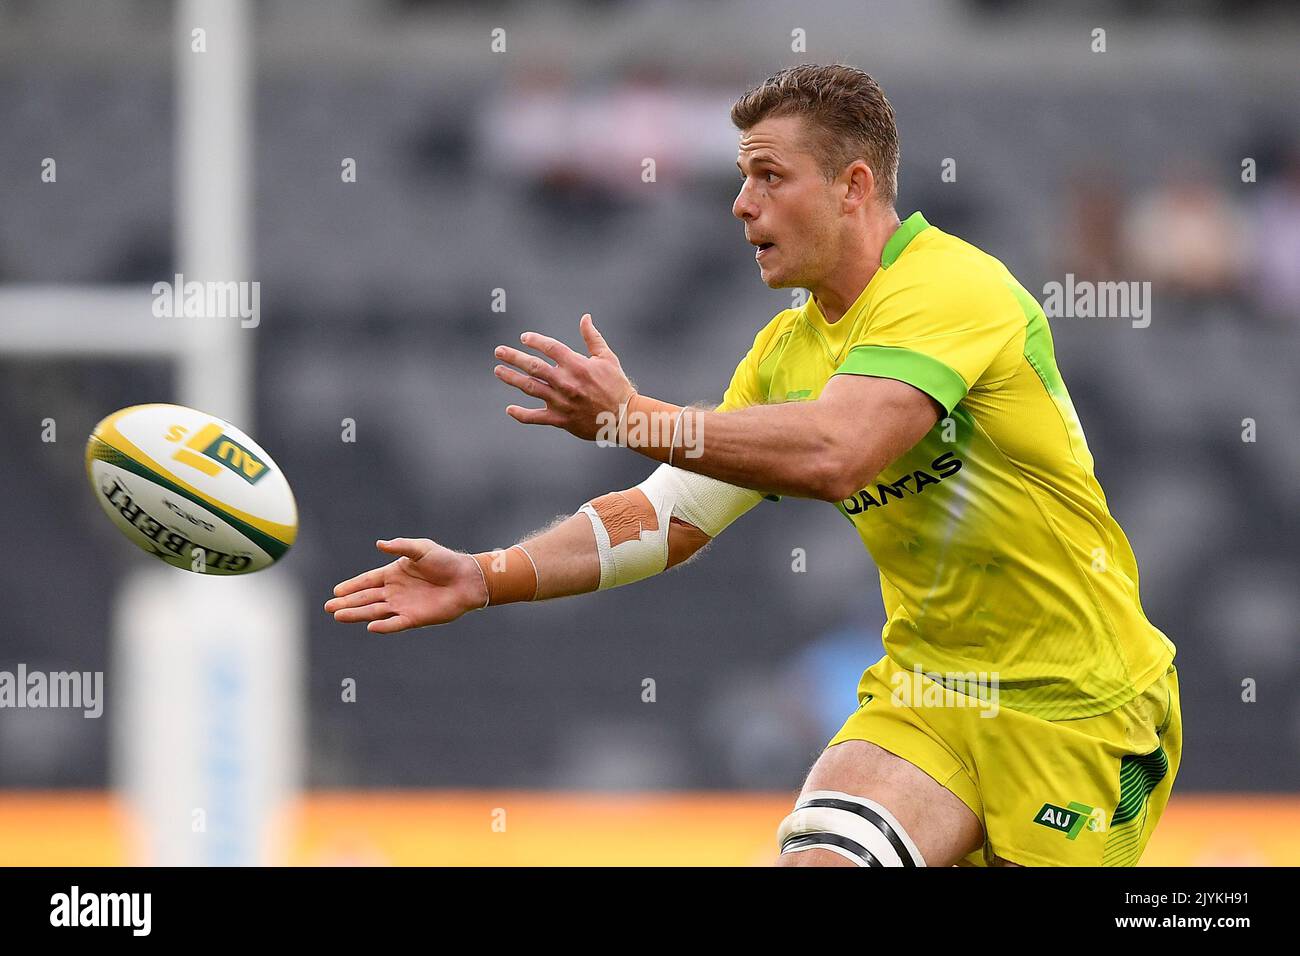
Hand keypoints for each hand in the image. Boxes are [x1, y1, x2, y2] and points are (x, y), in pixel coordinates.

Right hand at [324, 538, 486, 633]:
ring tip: (338, 616)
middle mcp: (395, 591)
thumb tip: (379, 544)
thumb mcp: (422, 549)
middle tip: (329, 607)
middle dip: (347, 602)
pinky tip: (370, 626)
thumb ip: (401, 547)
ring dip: (358, 614)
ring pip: (375, 611)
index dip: (352, 586)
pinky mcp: (414, 618)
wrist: (467, 579)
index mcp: (394, 574)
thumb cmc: (445, 561)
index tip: (336, 591)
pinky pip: (395, 623)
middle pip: (366, 598)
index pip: (367, 581)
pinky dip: (384, 626)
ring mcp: (403, 605)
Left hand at [493, 313, 633, 440]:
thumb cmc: (617, 386)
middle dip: (513, 357)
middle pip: (533, 366)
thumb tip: (585, 317)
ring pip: (530, 387)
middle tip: (499, 351)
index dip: (535, 341)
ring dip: (512, 378)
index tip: (524, 338)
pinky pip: (535, 417)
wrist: (624, 417)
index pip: (550, 348)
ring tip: (498, 371)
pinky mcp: (560, 419)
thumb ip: (592, 337)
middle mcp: (565, 382)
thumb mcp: (607, 358)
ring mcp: (561, 401)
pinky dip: (521, 414)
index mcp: (576, 365)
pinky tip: (510, 409)